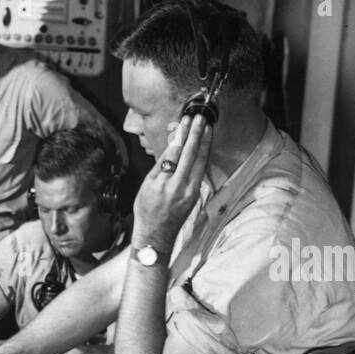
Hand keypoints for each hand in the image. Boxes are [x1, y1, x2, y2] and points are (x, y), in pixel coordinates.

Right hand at [131, 114, 212, 251]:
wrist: (155, 235)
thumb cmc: (146, 211)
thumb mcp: (146, 186)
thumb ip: (160, 166)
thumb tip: (171, 147)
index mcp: (163, 184)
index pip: (174, 153)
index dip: (182, 135)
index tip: (185, 121)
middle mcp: (179, 187)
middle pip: (191, 154)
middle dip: (196, 134)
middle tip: (200, 117)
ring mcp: (190, 191)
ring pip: (200, 162)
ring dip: (205, 142)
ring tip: (207, 127)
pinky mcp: (196, 194)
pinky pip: (200, 171)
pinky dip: (203, 156)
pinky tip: (205, 146)